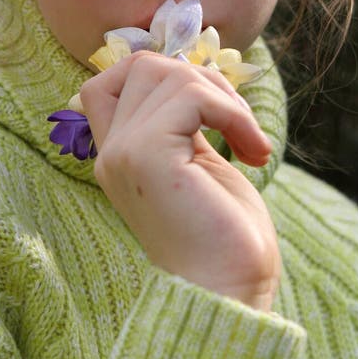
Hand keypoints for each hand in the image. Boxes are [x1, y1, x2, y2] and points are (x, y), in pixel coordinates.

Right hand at [80, 52, 280, 310]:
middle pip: (142, 64)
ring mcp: (123, 152)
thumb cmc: (223, 233)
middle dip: (202, 80)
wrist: (230, 293)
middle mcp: (110, 152)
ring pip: (170, 73)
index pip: (105, 80)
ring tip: (248, 142)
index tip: (205, 105)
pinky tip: (252, 153)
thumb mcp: (198, 161)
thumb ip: (183, 120)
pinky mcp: (146, 155)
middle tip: (236, 123)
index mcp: (118, 154)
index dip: (156, 73)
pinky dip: (233, 114)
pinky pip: (194, 96)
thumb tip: (196, 70)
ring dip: (225, 98)